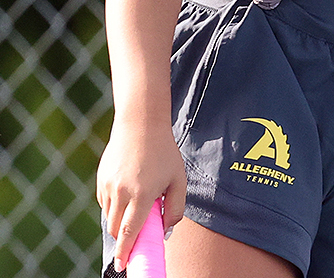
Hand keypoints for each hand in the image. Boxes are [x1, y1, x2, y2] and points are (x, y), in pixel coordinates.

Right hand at [97, 122, 186, 268]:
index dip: (126, 251)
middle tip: (139, 232)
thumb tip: (165, 231)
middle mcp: (121, 193)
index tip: (122, 266)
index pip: (130, 232)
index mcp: (142, 194)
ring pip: (110, 217)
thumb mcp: (178, 179)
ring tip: (140, 198)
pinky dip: (116, 206)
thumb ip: (175, 208)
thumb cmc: (164, 153)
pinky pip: (106, 203)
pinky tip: (130, 189)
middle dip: (126, 236)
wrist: (140, 126)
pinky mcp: (100, 181)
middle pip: (117, 228)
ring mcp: (108, 187)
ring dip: (122, 219)